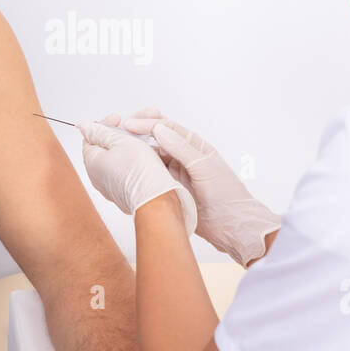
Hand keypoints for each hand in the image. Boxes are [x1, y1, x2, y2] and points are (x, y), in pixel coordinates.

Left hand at [77, 114, 196, 239]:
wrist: (157, 201)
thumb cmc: (139, 173)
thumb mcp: (121, 141)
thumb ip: (101, 132)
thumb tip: (85, 127)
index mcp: (92, 162)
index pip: (90, 137)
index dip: (105, 124)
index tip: (119, 119)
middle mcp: (99, 176)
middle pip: (106, 147)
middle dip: (122, 134)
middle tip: (136, 128)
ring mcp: (113, 186)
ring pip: (120, 158)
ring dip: (133, 146)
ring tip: (147, 140)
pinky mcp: (127, 192)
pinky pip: (130, 171)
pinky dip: (138, 160)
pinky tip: (151, 155)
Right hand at [122, 107, 280, 267]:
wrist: (233, 227)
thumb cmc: (227, 195)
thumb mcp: (204, 167)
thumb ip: (181, 148)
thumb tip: (157, 129)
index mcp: (193, 145)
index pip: (166, 127)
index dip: (146, 123)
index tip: (128, 124)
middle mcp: (182, 157)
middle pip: (154, 139)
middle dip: (135, 133)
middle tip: (116, 131)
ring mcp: (174, 174)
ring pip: (149, 158)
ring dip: (134, 153)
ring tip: (116, 150)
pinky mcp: (168, 190)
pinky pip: (149, 178)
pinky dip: (137, 173)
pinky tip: (125, 172)